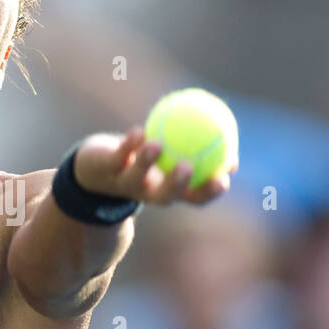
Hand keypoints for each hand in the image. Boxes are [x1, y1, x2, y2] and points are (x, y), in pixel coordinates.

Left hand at [72, 125, 235, 205]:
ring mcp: (125, 182)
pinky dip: (129, 143)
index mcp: (167, 190)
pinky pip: (118, 156)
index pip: (192, 197)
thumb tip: (233, 152)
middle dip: (177, 185)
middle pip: (164, 196)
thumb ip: (198, 155)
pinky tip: (139, 130)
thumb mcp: (172, 159)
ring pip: (136, 177)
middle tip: (189, 166)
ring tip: (157, 144)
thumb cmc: (144, 162)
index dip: (209, 192)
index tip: (224, 178)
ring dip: (146, 161)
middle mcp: (147, 192)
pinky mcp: (107, 169)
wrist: (95, 170)